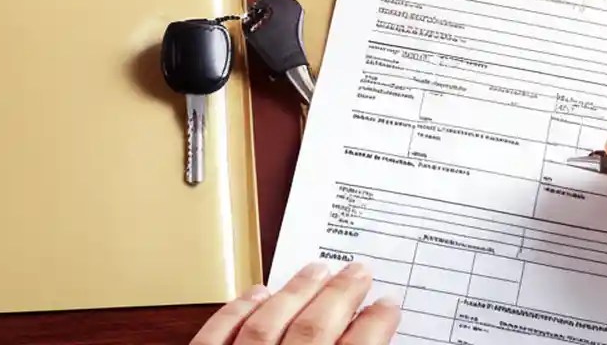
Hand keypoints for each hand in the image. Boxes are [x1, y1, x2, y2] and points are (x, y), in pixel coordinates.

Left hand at [190, 261, 399, 344]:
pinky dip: (238, 311)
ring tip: (317, 269)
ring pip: (268, 325)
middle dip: (341, 296)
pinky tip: (256, 293)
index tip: (388, 305)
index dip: (376, 325)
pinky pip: (217, 335)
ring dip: (296, 293)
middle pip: (314, 330)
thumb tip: (372, 333)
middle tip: (359, 271)